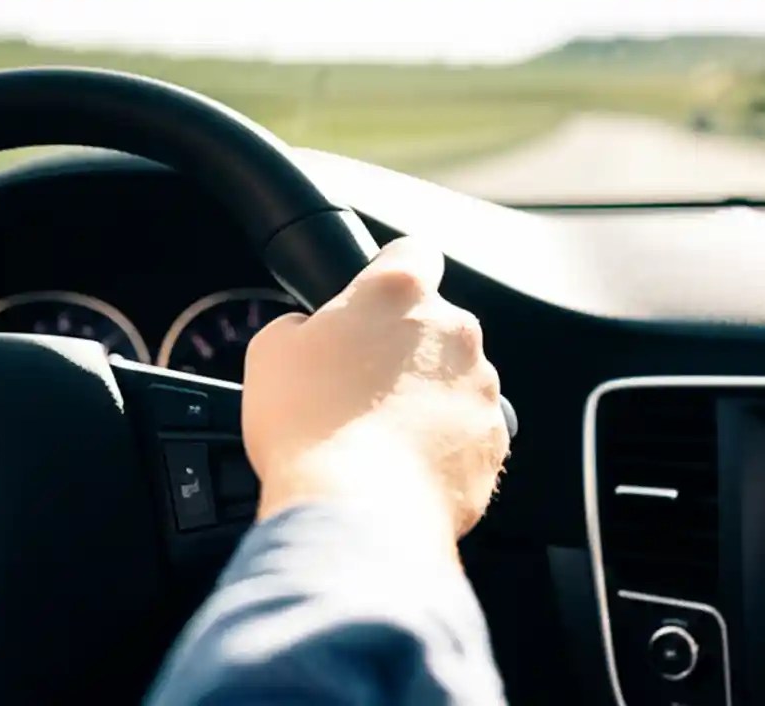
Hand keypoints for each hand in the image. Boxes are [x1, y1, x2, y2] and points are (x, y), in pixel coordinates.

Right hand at [243, 238, 508, 548]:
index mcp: (397, 292)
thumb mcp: (269, 352)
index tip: (375, 300)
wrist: (354, 512)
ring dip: (424, 399)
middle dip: (403, 350)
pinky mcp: (494, 441)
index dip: (389, 273)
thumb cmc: (309, 428)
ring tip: (376, 437)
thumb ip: (299, 325)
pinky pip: (467, 432)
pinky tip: (399, 467)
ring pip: (453, 380)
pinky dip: (442, 445)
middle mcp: (452, 330)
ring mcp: (481, 387)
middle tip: (357, 388)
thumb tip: (309, 334)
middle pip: (434, 324)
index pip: (411, 251)